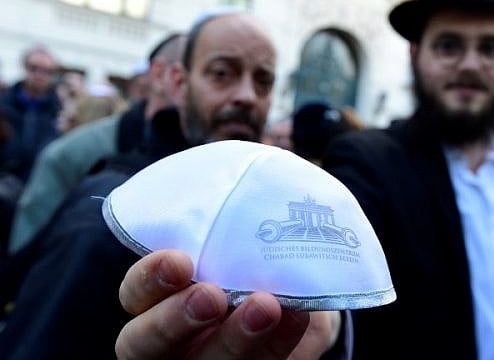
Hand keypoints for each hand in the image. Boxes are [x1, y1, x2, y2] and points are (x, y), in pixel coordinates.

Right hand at [116, 249, 339, 358]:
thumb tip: (255, 203)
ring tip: (266, 307)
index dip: (149, 280)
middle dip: (173, 320)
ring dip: (233, 338)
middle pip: (143, 344)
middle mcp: (172, 338)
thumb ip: (236, 231)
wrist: (304, 300)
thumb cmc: (257, 263)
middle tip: (210, 296)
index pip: (136, 293)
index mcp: (161, 298)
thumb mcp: (242, 242)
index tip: (178, 260)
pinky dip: (277, 343)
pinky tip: (296, 317)